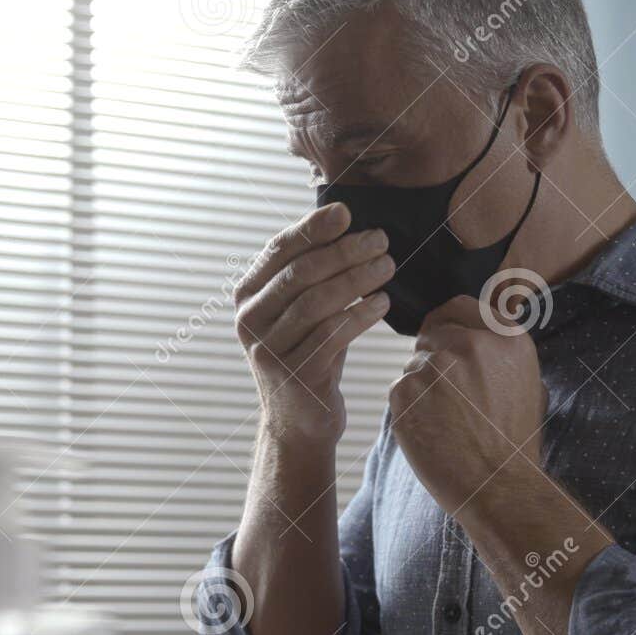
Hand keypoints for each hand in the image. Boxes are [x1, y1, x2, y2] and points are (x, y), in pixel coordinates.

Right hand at [233, 203, 393, 448]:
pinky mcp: (293, 375)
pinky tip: (382, 303)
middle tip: (381, 240)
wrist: (299, 422)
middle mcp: (249, 321)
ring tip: (388, 267)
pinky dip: (360, 314)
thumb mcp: (303, 313)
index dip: (311, 228)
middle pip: (300, 273)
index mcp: (247, 296)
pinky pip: (331, 335)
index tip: (346, 212)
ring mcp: (268, 350)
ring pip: (316, 302)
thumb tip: (347, 223)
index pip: (278, 250)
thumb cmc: (309, 355)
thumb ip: (312, 275)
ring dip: (357, 279)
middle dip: (344, 252)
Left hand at [388, 297, 545, 516]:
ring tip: (447, 421)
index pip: (459, 306)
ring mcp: (434, 365)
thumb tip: (478, 335)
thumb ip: (501, 353)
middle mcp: (470, 343)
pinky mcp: (405, 389)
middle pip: (431, 333)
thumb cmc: (514, 442)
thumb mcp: (529, 383)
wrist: (498, 486)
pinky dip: (409, 409)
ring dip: (422, 386)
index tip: (448, 343)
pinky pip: (400, 390)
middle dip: (435, 357)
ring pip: (414, 364)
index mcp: (505, 336)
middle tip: (448, 395)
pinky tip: (432, 431)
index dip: (449, 326)